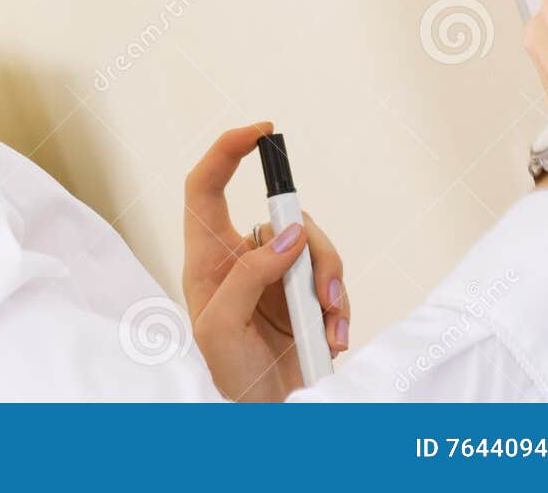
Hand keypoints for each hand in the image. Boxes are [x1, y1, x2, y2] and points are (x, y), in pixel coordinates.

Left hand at [182, 122, 348, 401]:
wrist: (261, 416)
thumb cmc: (225, 374)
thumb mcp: (220, 327)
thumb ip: (248, 276)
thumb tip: (287, 238)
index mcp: (207, 257)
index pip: (205, 187)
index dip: (226, 151)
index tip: (259, 132)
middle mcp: (242, 258)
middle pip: (283, 218)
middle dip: (312, 247)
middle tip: (323, 289)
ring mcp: (277, 275)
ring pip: (314, 246)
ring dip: (332, 283)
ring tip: (330, 325)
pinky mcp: (306, 296)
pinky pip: (334, 281)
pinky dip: (342, 308)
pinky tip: (333, 339)